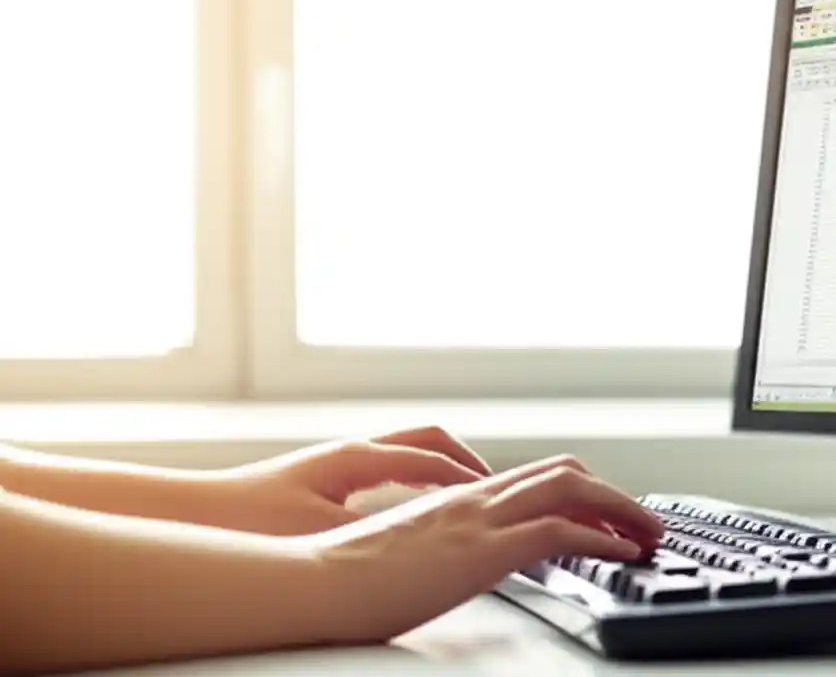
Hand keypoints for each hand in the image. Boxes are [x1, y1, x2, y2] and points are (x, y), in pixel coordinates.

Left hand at [210, 427, 491, 534]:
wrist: (193, 514)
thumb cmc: (249, 520)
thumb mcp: (324, 533)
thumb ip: (380, 531)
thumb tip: (426, 534)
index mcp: (358, 457)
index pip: (434, 458)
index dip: (473, 478)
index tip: (502, 496)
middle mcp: (351, 451)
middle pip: (427, 440)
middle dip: (465, 461)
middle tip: (495, 487)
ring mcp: (338, 464)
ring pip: (407, 454)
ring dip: (441, 470)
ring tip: (465, 498)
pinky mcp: (323, 481)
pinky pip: (387, 472)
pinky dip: (415, 484)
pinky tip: (414, 515)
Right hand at [308, 454, 663, 642]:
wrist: (310, 584)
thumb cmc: (343, 579)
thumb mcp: (404, 556)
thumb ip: (439, 550)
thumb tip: (457, 568)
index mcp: (455, 500)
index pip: (532, 478)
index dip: (578, 490)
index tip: (606, 514)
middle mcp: (472, 499)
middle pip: (562, 471)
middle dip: (611, 493)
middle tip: (642, 521)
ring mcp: (478, 519)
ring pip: (570, 487)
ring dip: (619, 508)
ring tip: (649, 533)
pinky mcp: (482, 550)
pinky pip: (558, 530)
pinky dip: (602, 537)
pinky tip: (624, 552)